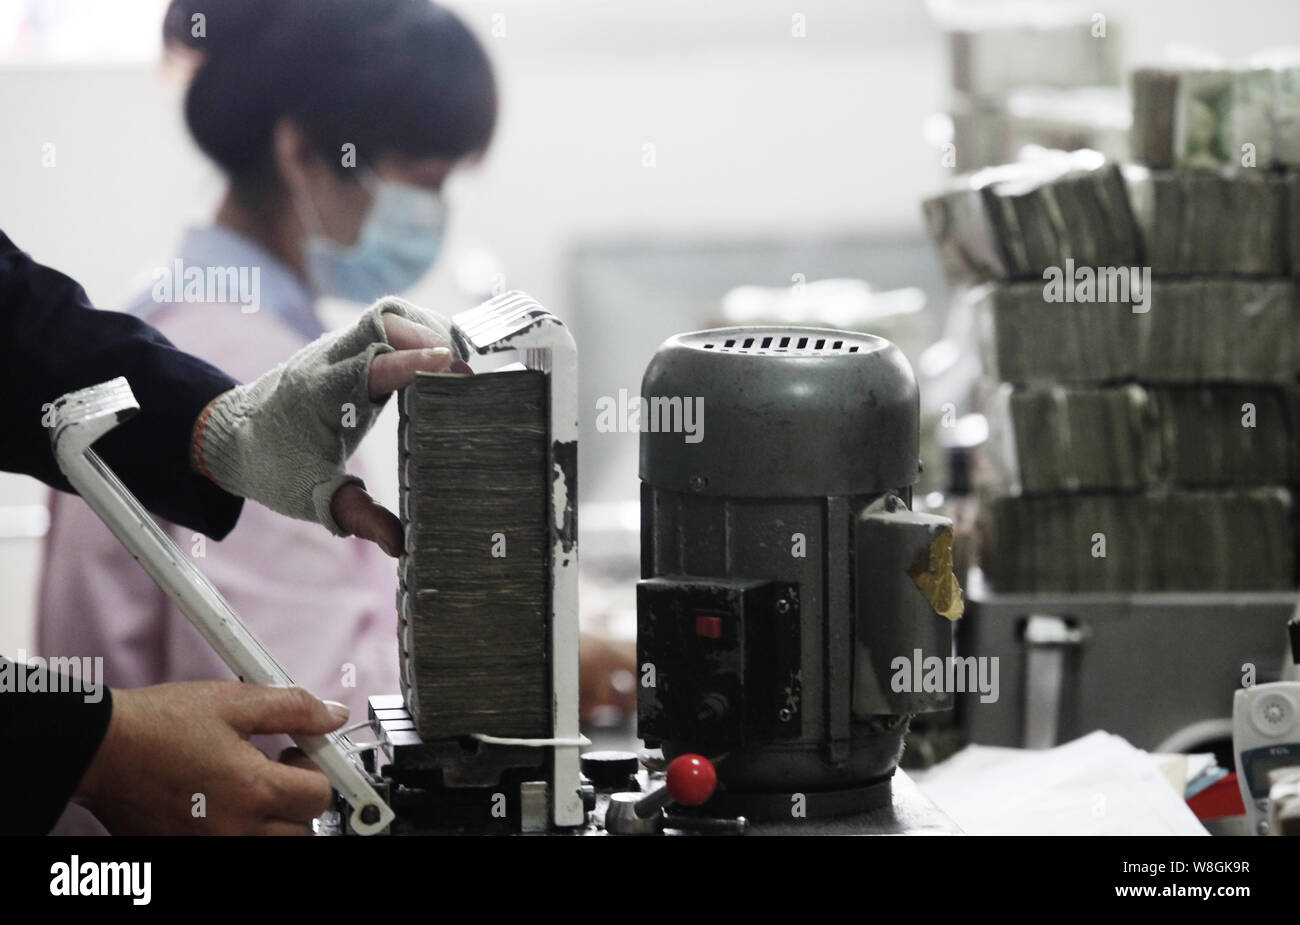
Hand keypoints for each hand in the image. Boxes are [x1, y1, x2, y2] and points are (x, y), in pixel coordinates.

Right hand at [75, 682, 348, 834]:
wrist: (100, 748)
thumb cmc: (158, 724)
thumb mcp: (235, 702)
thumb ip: (293, 708)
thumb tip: (331, 715)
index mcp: (252, 789)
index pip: (320, 795)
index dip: (318, 768)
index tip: (303, 754)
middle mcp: (234, 828)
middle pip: (301, 828)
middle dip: (299, 798)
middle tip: (278, 769)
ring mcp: (209, 845)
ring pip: (271, 844)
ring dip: (272, 819)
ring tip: (251, 787)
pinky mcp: (184, 849)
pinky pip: (232, 847)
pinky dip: (238, 830)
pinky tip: (222, 801)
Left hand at [190, 297, 471, 555]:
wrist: (233, 438)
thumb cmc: (275, 467)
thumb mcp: (314, 497)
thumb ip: (358, 516)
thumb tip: (399, 543)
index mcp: (323, 393)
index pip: (374, 362)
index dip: (417, 360)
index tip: (457, 369)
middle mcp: (329, 360)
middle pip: (384, 320)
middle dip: (430, 335)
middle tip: (463, 369)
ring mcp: (337, 347)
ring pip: (387, 313)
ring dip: (426, 328)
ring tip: (457, 360)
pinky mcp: (346, 347)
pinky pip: (385, 322)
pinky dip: (416, 331)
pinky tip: (437, 357)